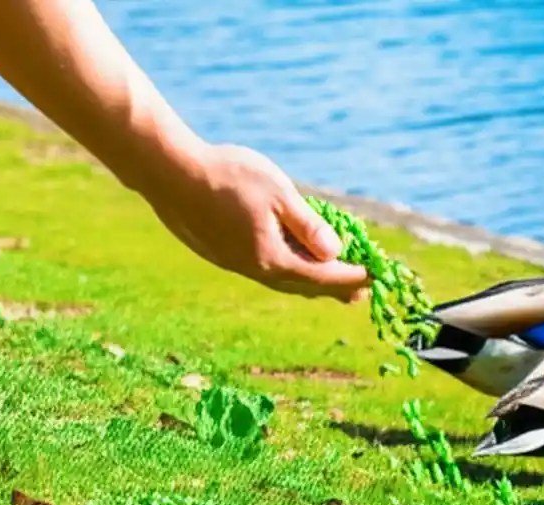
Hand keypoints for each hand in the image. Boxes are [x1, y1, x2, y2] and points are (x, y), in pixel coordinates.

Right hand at [140, 142, 369, 301]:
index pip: (322, 276)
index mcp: (272, 258)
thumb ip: (309, 226)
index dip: (351, 277)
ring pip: (281, 280)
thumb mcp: (279, 194)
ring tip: (330, 286)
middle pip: (304, 286)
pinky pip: (263, 271)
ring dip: (309, 283)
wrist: (169, 172)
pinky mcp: (220, 254)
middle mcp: (253, 269)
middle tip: (360, 293)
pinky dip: (286, 271)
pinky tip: (289, 264)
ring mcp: (234, 264)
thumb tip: (336, 253)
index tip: (374, 278)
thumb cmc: (228, 176)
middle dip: (334, 288)